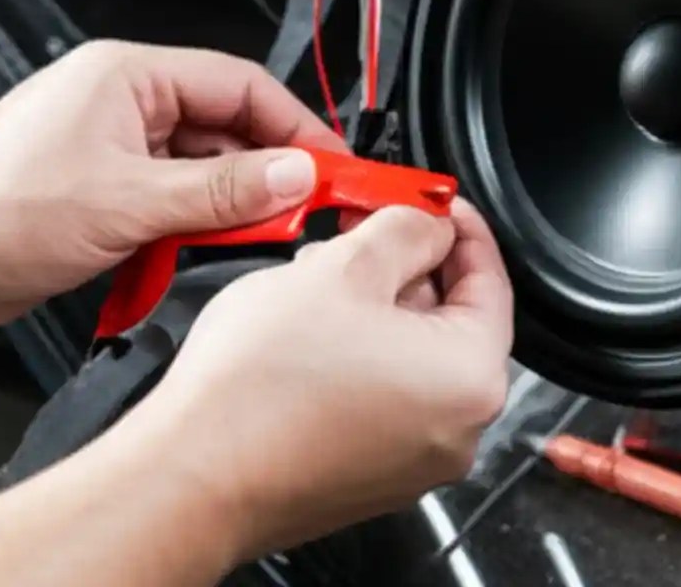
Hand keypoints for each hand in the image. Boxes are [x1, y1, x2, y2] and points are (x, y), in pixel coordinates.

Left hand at [0, 39, 346, 329]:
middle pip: (227, 131)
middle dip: (270, 173)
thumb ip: (220, 191)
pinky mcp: (108, 194)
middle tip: (312, 213)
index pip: (239, 86)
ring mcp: (116, 152)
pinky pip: (176, 204)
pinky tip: (212, 254)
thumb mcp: (128, 201)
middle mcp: (126, 107)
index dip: (294, 124)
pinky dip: (198, 229)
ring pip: (204, 173)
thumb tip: (293, 176)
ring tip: (266, 240)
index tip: (333, 165)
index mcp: (129, 78)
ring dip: (233, 208)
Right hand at [126, 199, 513, 558]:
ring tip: (322, 276)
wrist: (189, 477)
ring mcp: (414, 459)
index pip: (491, 280)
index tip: (434, 204)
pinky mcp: (371, 473)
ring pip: (413, 357)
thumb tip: (429, 225)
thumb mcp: (343, 267)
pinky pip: (385, 396)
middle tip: (366, 228)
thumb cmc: (259, 388)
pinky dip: (360, 354)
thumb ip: (406, 231)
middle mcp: (456, 430)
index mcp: (471, 379)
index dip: (459, 228)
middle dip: (407, 265)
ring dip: (378, 307)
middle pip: (451, 320)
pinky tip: (311, 330)